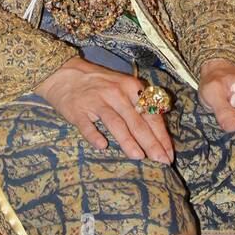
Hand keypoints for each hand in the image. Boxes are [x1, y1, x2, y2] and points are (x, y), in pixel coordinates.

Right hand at [36, 57, 173, 162]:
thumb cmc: (99, 84)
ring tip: (138, 156)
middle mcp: (116, 93)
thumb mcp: (123, 87)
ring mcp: (96, 101)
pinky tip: (102, 146)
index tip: (169, 154)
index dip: (161, 135)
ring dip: (128, 141)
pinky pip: (88, 125)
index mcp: (131, 87)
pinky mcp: (78, 110)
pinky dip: (95, 135)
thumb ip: (139, 106)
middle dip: (151, 143)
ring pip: (116, 123)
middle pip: (136, 121)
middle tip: (161, 161)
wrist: (65, 73)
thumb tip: (159, 133)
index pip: (150, 114)